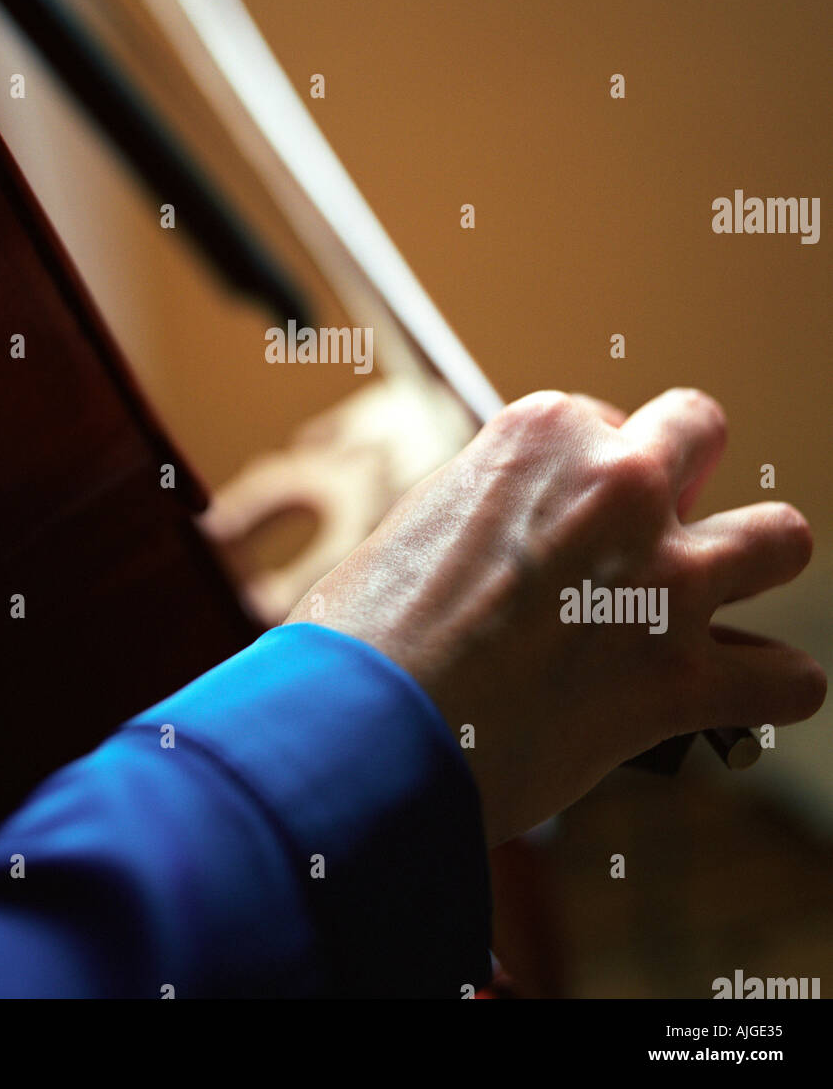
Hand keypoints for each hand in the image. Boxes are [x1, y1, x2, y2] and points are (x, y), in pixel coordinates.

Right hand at [287, 388, 825, 847]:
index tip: (565, 528)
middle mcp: (618, 484)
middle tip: (646, 534)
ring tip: (713, 600)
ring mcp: (663, 576)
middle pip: (702, 434)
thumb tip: (533, 536)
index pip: (608, 423)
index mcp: (544, 433)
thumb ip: (499, 506)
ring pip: (781, 537)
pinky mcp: (683, 675)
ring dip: (751, 566)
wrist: (359, 725)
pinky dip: (766, 690)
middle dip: (682, 480)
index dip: (586, 480)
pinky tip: (731, 698)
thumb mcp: (422, 520)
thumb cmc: (367, 633)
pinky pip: (791, 675)